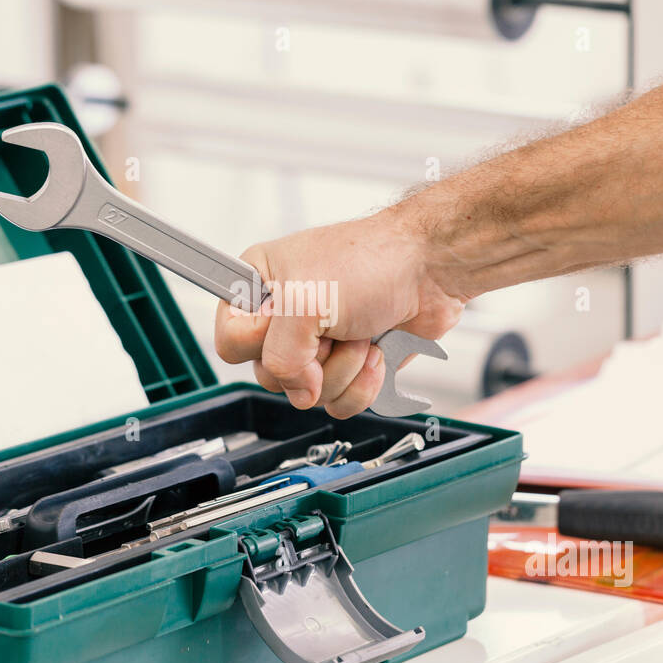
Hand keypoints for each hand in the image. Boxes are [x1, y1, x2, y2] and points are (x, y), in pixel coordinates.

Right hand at [214, 207, 463, 417]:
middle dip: (312, 359)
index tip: (287, 323)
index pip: (230, 341)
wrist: (431, 269)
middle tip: (333, 327)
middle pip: (271, 376)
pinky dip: (364, 382)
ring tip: (360, 333)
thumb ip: (281, 355)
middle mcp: (284, 318)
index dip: (259, 343)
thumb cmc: (372, 260)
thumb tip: (296, 391)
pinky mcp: (348, 366)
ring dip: (343, 369)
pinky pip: (339, 402)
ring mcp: (317, 345)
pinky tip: (376, 351)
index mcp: (259, 286)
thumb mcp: (306, 302)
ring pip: (308, 395)